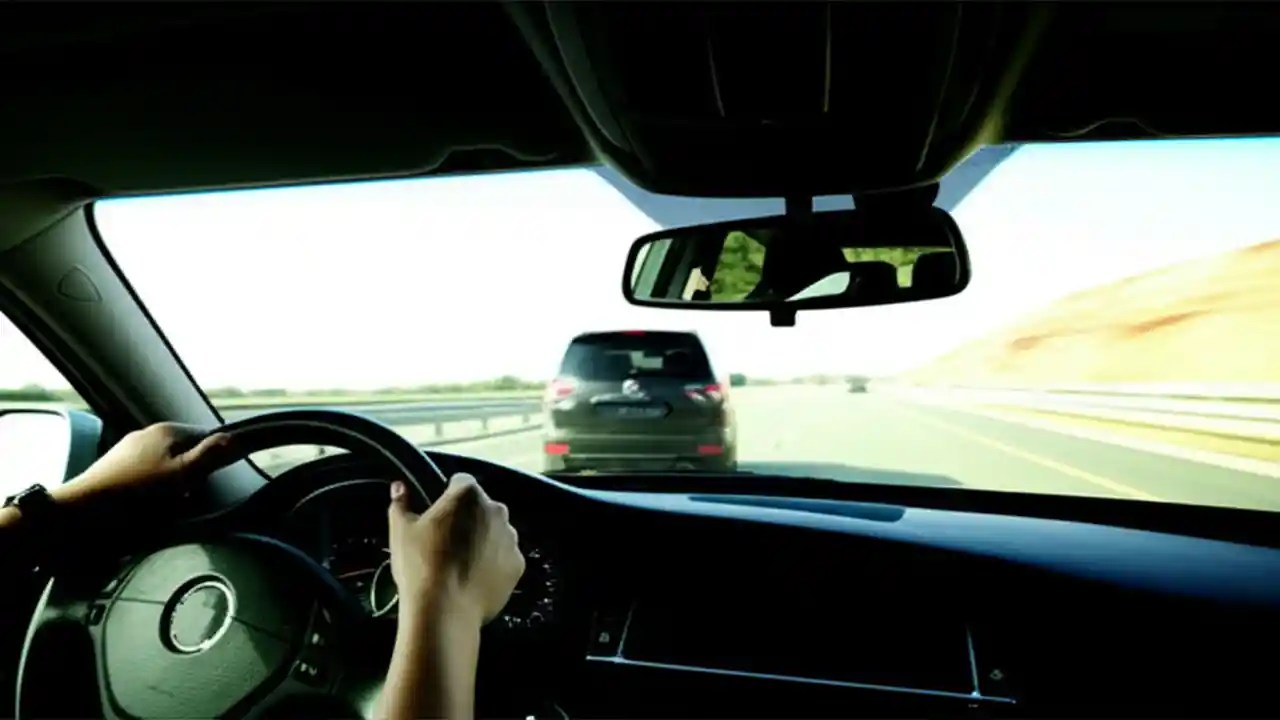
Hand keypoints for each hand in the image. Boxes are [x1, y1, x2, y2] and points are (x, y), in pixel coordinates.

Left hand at [62, 422, 232, 503]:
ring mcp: (128, 449)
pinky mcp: (114, 467)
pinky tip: (142, 508)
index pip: (207, 438)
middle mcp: (148, 433)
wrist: (81, 511)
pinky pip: (144, 476)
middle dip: (189, 476)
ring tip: (162, 508)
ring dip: (169, 486)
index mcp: (168, 430)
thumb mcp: (182, 475)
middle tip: (183, 500)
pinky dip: (149, 491)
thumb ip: (211, 455)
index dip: (212, 461)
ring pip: (165, 466)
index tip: (204, 484)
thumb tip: (238, 437)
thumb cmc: (136, 493)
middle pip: (186, 453)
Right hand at [387, 473, 524, 625]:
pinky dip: (493, 563)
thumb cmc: (420, 564)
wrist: (445, 611)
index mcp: (469, 494)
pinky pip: (504, 558)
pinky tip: (474, 578)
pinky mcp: (518, 565)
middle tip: (447, 541)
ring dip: (483, 539)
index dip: (448, 495)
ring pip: (495, 532)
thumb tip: (399, 487)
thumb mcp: (401, 531)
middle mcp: (497, 511)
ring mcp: (511, 539)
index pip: (460, 482)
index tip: (437, 514)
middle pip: (481, 507)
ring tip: (460, 563)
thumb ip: (400, 503)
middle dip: (468, 518)